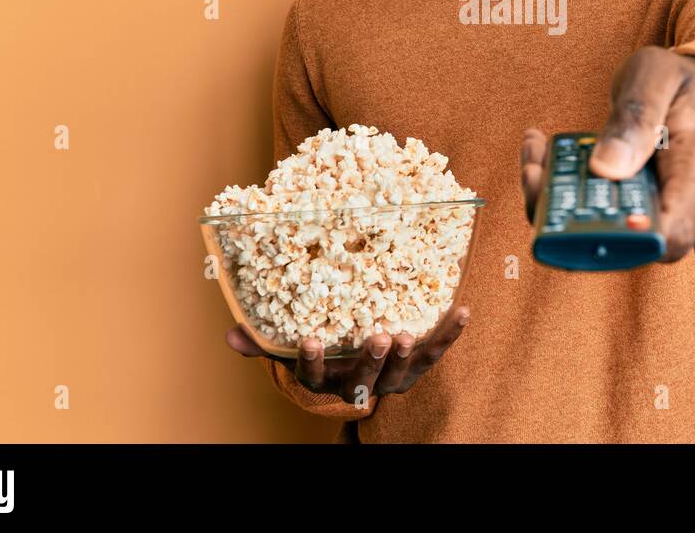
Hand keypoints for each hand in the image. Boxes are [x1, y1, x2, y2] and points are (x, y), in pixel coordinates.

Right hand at [225, 306, 470, 403]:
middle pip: (364, 379)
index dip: (312, 360)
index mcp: (328, 379)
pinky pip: (434, 352)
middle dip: (371, 360)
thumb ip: (263, 345)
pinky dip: (449, 334)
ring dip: (406, 353)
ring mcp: (390, 379)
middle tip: (377, 337)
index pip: (314, 375)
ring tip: (407, 332)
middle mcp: (359, 384)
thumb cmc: (325, 356)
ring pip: (399, 373)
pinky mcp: (416, 367)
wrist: (360, 377)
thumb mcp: (292, 352)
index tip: (310, 339)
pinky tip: (463, 311)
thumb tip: (231, 334)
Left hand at [521, 46, 694, 262]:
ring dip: (562, 202)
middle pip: (628, 241)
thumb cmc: (680, 82)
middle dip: (569, 213)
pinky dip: (570, 195)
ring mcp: (671, 218)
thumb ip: (636, 117)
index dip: (623, 239)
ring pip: (609, 234)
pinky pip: (606, 220)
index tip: (575, 212)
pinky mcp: (649, 216)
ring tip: (535, 154)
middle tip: (533, 168)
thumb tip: (606, 169)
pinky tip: (546, 158)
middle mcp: (694, 209)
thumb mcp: (656, 75)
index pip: (671, 235)